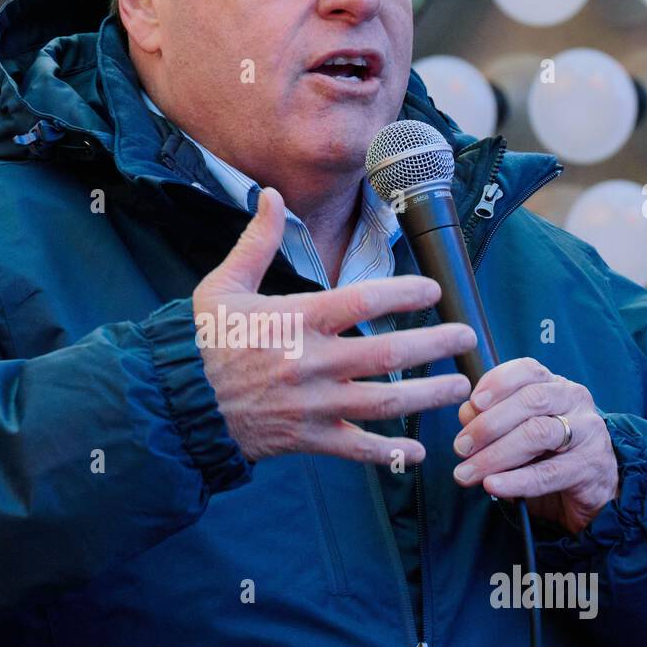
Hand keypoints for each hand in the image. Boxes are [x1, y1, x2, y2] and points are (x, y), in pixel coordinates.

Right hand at [193, 186, 477, 464]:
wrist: (180, 404)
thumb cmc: (203, 342)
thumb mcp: (224, 285)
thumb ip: (255, 241)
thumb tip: (270, 194)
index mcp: (296, 320)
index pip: (363, 301)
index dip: (405, 292)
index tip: (434, 289)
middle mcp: (311, 363)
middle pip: (388, 354)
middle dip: (434, 345)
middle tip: (466, 337)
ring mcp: (313, 404)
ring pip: (384, 402)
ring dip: (428, 396)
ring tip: (460, 387)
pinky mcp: (308, 438)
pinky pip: (357, 448)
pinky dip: (390, 452)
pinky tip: (420, 451)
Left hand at [451, 357, 618, 533]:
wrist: (592, 491)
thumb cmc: (548, 456)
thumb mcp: (516, 434)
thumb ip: (490, 420)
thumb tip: (465, 412)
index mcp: (554, 385)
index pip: (527, 370)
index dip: (498, 383)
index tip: (473, 401)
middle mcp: (574, 401)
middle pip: (530, 401)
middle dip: (489, 424)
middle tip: (460, 447)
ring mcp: (587, 432)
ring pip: (538, 434)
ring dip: (496, 454)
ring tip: (467, 473)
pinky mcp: (591, 467)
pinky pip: (549, 473)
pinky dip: (517, 480)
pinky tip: (493, 485)